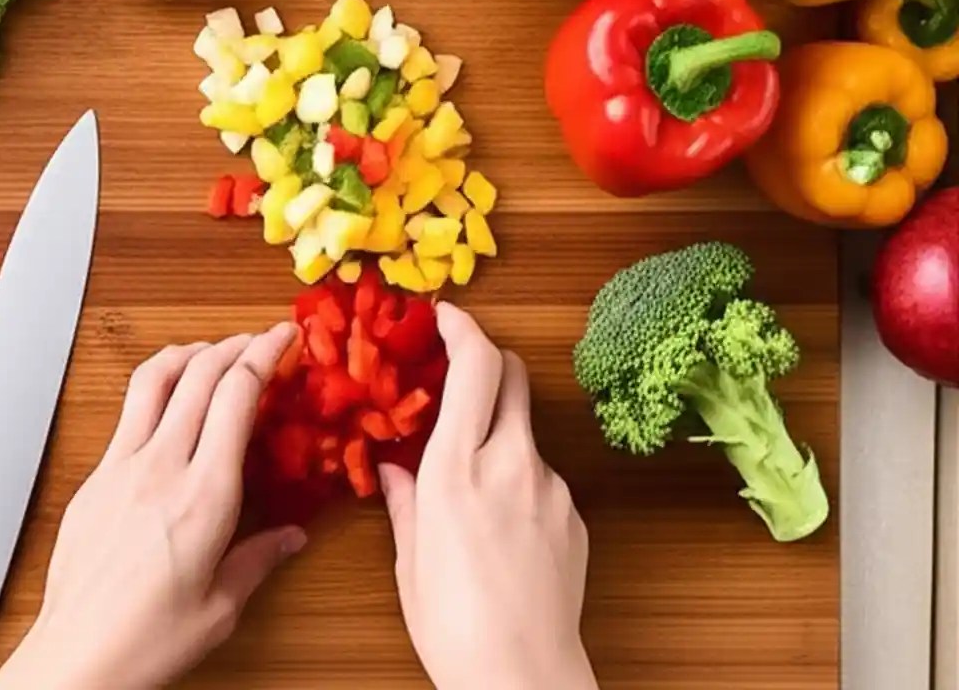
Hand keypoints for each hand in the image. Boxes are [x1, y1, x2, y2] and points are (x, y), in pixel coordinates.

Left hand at [0, 324, 306, 689]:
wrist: (76, 658)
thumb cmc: (146, 640)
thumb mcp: (222, 606)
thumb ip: (259, 559)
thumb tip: (289, 538)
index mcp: (205, 496)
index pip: (237, 395)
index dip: (264, 354)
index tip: (284, 339)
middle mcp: (161, 468)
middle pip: (200, 372)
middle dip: (236, 343)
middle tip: (260, 339)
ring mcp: (120, 468)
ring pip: (154, 379)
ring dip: (189, 353)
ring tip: (211, 353)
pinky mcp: (93, 480)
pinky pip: (128, 415)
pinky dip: (156, 390)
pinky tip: (170, 407)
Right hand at [380, 303, 596, 689]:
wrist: (521, 674)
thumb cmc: (452, 624)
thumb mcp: (410, 559)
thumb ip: (404, 501)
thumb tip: (395, 471)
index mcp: (457, 468)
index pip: (475, 366)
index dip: (463, 327)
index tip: (445, 317)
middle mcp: (511, 463)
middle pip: (512, 375)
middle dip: (487, 359)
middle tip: (458, 371)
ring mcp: (550, 487)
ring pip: (526, 429)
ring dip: (499, 428)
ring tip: (471, 480)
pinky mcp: (574, 514)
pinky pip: (542, 475)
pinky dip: (519, 477)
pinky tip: (501, 526)